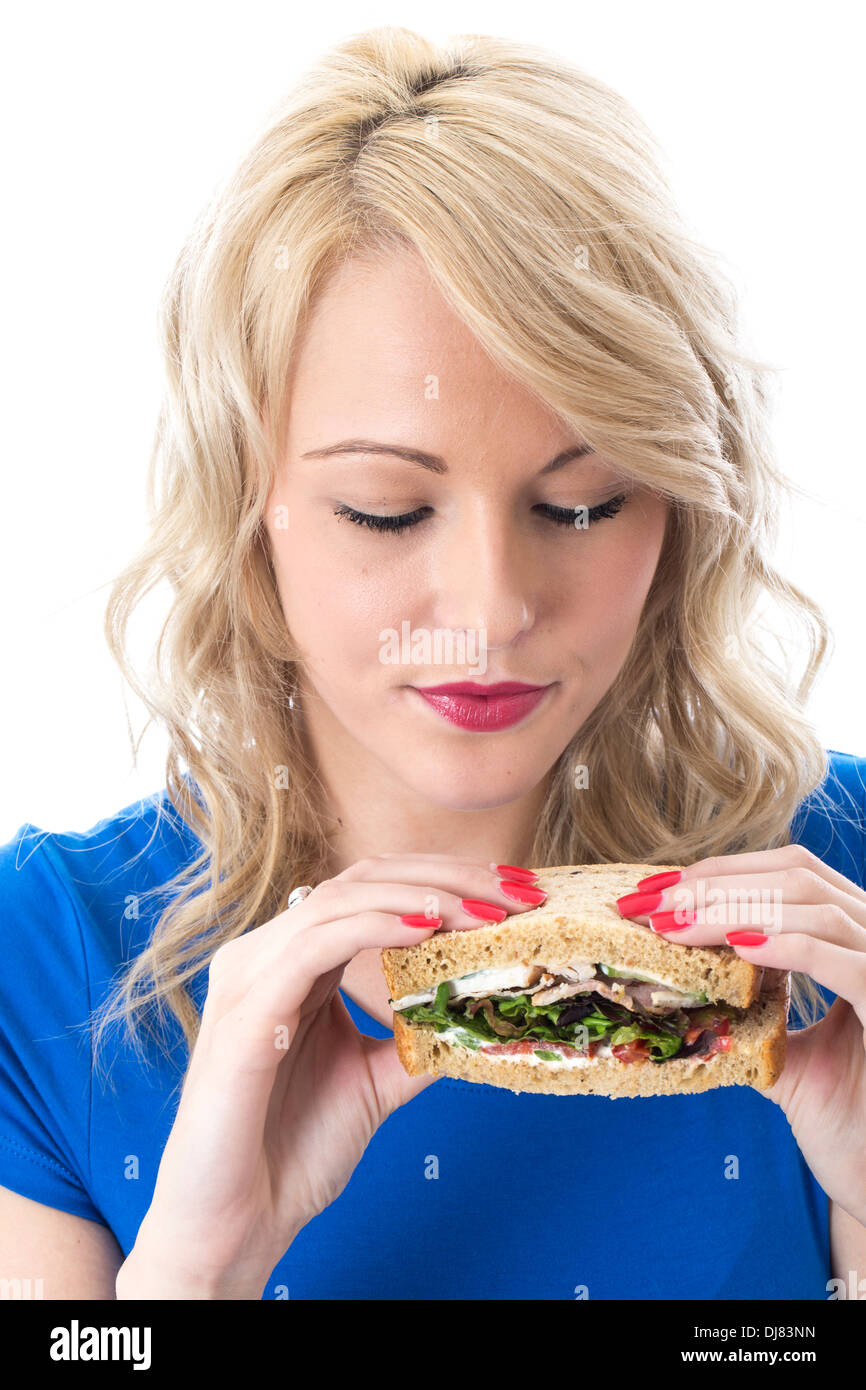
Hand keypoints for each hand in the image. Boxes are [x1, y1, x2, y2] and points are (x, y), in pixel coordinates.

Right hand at [124, 852, 543, 1296]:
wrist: (236, 1225)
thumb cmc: (292, 1151)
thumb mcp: (376, 1080)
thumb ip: (419, 1038)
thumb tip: (484, 1010)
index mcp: (294, 962)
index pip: (374, 890)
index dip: (446, 879)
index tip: (515, 893)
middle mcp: (267, 955)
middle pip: (362, 878)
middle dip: (447, 876)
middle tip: (518, 891)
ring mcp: (250, 977)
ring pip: (339, 898)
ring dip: (421, 896)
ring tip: (483, 911)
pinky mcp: (244, 1013)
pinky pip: (313, 946)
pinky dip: (373, 927)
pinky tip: (425, 929)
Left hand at [616, 844, 865, 1225]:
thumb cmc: (844, 1121)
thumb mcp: (782, 1050)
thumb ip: (746, 1005)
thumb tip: (673, 974)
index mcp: (854, 942)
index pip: (788, 874)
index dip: (720, 873)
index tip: (654, 891)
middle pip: (797, 876)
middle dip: (715, 884)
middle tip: (650, 904)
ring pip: (813, 906)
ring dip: (734, 909)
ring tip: (676, 926)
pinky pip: (842, 959)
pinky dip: (788, 945)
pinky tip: (738, 948)